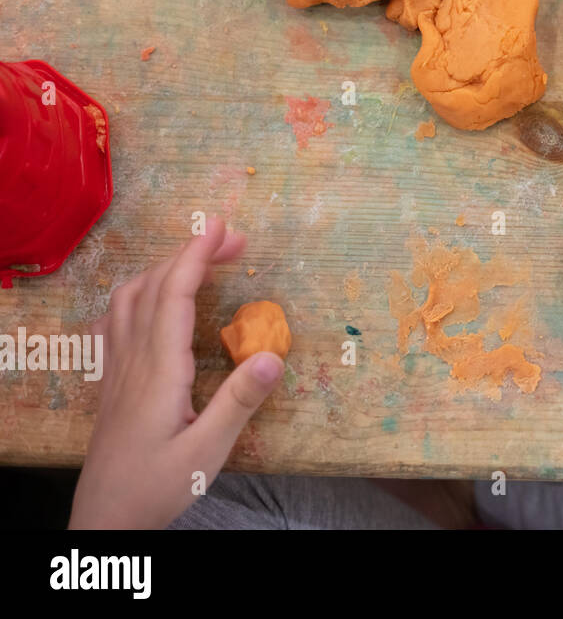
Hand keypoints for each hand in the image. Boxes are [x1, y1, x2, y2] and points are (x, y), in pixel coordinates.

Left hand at [69, 217, 283, 528]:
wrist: (105, 519)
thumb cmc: (157, 486)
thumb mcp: (207, 451)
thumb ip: (239, 403)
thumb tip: (273, 355)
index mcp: (159, 370)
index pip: (172, 295)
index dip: (196, 256)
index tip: (222, 227)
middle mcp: (133, 360)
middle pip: (152, 286)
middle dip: (190, 253)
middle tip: (233, 241)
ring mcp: (117, 369)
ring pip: (128, 300)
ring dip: (163, 269)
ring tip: (198, 264)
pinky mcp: (112, 382)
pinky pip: (115, 322)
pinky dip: (137, 295)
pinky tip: (150, 302)